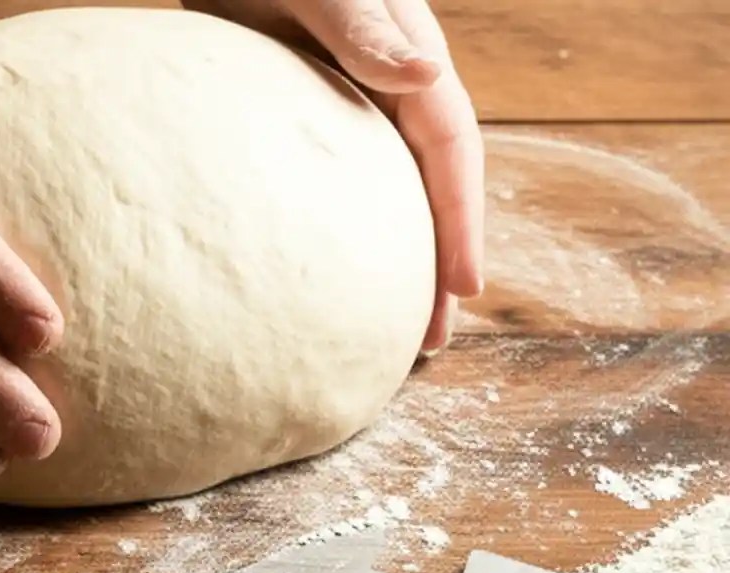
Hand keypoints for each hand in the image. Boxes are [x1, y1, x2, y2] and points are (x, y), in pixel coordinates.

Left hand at [186, 0, 484, 350]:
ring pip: (388, 196)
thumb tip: (427, 77)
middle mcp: (392, 91)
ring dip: (396, 260)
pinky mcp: (308, 119)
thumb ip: (368, 26)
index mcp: (409, 61)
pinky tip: (325, 278)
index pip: (450, 150)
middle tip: (432, 342)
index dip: (462, 219)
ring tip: (388, 332)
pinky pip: (337, 188)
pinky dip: (342, 235)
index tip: (464, 288)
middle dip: (437, 263)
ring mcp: (352, 108)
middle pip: (429, 188)